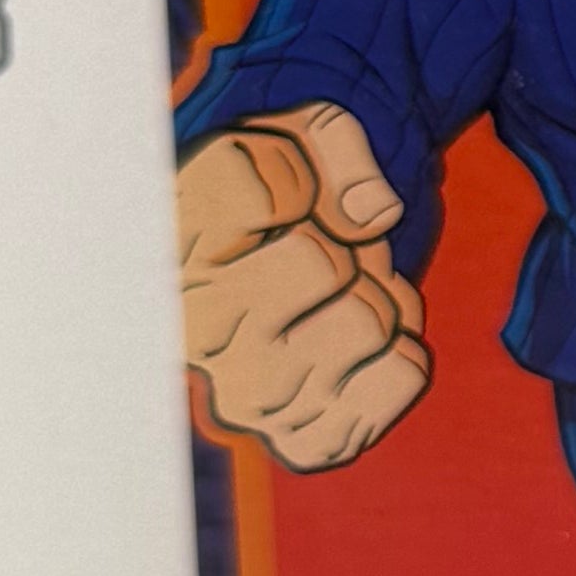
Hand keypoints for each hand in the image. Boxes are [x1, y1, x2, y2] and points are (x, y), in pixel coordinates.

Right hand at [176, 103, 429, 472]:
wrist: (281, 279)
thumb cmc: (288, 196)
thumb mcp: (298, 135)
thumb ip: (335, 143)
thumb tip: (372, 215)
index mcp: (170, 251)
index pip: (263, 192)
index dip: (300, 175)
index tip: (284, 195)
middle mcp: (194, 335)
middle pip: (324, 264)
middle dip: (346, 241)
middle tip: (328, 249)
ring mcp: (247, 398)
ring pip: (370, 322)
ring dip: (380, 295)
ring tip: (345, 295)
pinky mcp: (305, 439)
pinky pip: (404, 375)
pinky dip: (405, 346)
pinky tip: (363, 343)